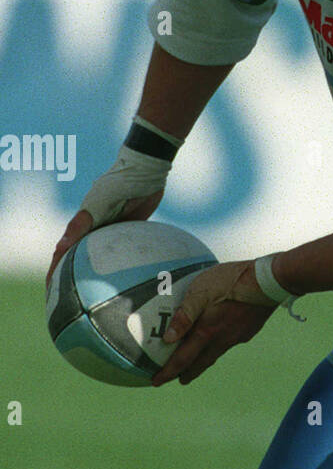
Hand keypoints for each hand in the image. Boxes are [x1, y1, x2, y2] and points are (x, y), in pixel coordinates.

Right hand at [46, 190, 164, 289]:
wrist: (146, 168)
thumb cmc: (120, 182)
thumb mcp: (100, 202)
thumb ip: (83, 223)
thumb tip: (61, 247)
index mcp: (83, 223)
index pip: (64, 252)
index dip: (55, 270)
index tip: (51, 290)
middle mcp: (95, 227)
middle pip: (80, 257)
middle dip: (72, 277)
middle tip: (70, 300)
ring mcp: (112, 227)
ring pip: (100, 256)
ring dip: (96, 274)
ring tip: (95, 294)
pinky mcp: (128, 226)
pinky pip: (122, 250)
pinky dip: (120, 263)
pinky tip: (126, 278)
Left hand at [152, 260, 279, 386]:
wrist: (269, 282)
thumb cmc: (232, 282)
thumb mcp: (200, 292)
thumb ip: (184, 315)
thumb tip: (168, 339)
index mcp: (207, 331)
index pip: (183, 358)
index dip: (168, 372)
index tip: (156, 381)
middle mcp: (222, 339)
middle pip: (201, 363)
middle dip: (187, 373)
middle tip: (178, 380)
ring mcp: (237, 336)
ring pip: (216, 354)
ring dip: (203, 362)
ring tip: (197, 363)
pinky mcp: (248, 330)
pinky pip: (229, 343)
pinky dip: (219, 347)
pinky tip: (221, 339)